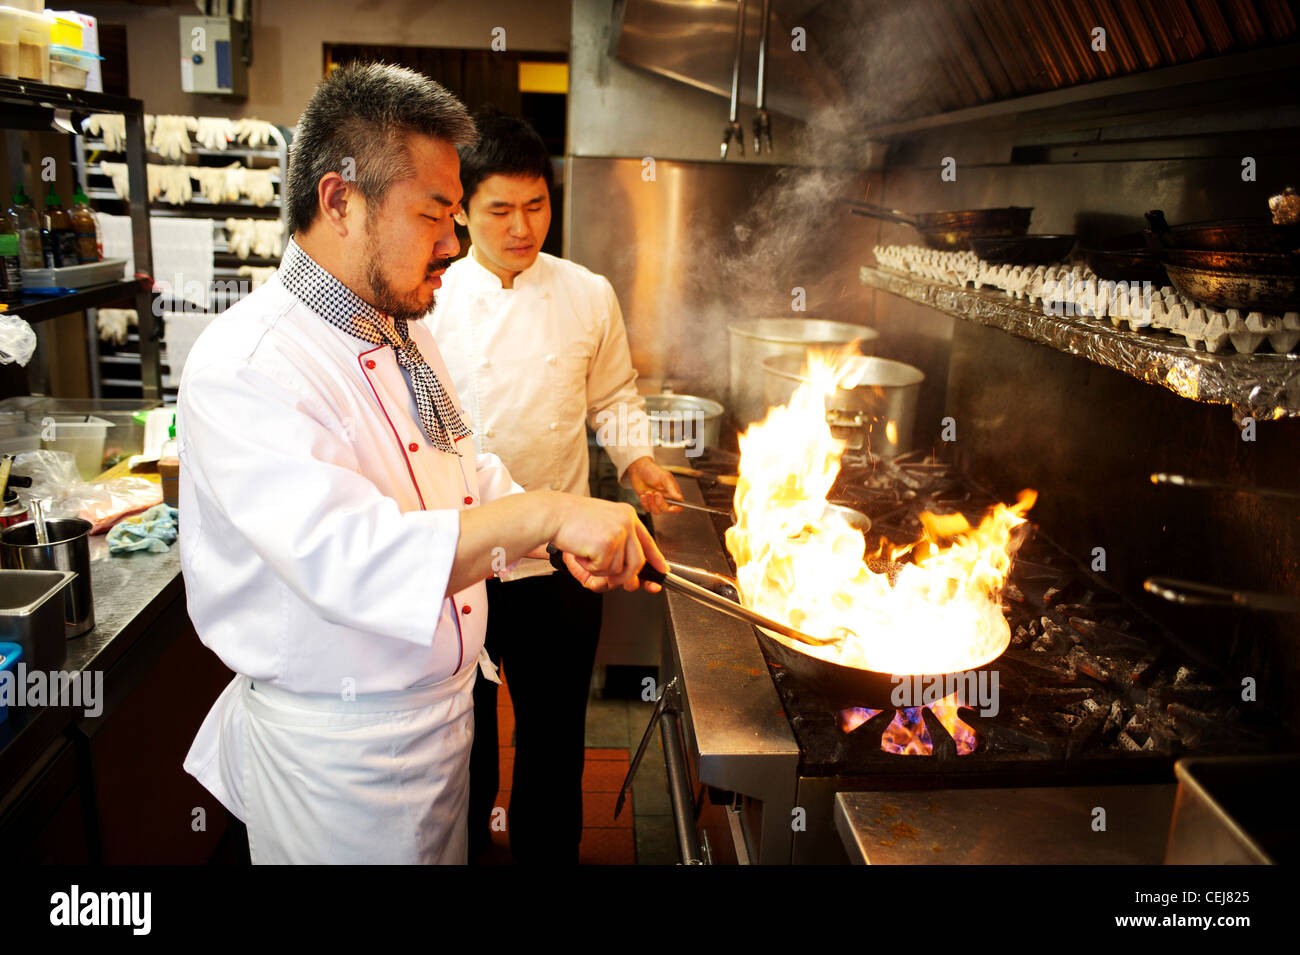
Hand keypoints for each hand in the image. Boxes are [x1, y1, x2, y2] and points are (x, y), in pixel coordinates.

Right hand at [551, 495, 665, 593]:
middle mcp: (627, 522)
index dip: (656, 559)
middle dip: (626, 577)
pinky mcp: (607, 544)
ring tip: (587, 554)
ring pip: (619, 569)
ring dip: (600, 569)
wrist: (553, 514)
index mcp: (627, 514)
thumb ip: (619, 542)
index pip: (648, 541)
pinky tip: (582, 552)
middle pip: (637, 561)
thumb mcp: (602, 524)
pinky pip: (603, 570)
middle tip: (613, 581)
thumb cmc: (572, 520)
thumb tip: (632, 572)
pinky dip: (590, 568)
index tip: (662, 571)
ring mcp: (618, 533)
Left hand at [624, 456, 683, 514]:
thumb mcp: (664, 478)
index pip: (679, 505)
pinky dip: (644, 503)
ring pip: (656, 511)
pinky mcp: (648, 503)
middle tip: (656, 493)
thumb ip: (672, 489)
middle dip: (660, 503)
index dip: (676, 509)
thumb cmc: (653, 471)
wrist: (639, 470)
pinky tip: (643, 495)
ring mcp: (656, 502)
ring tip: (647, 492)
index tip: (671, 508)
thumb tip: (680, 498)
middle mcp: (666, 499)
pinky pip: (647, 509)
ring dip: (651, 503)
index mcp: (673, 493)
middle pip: (666, 510)